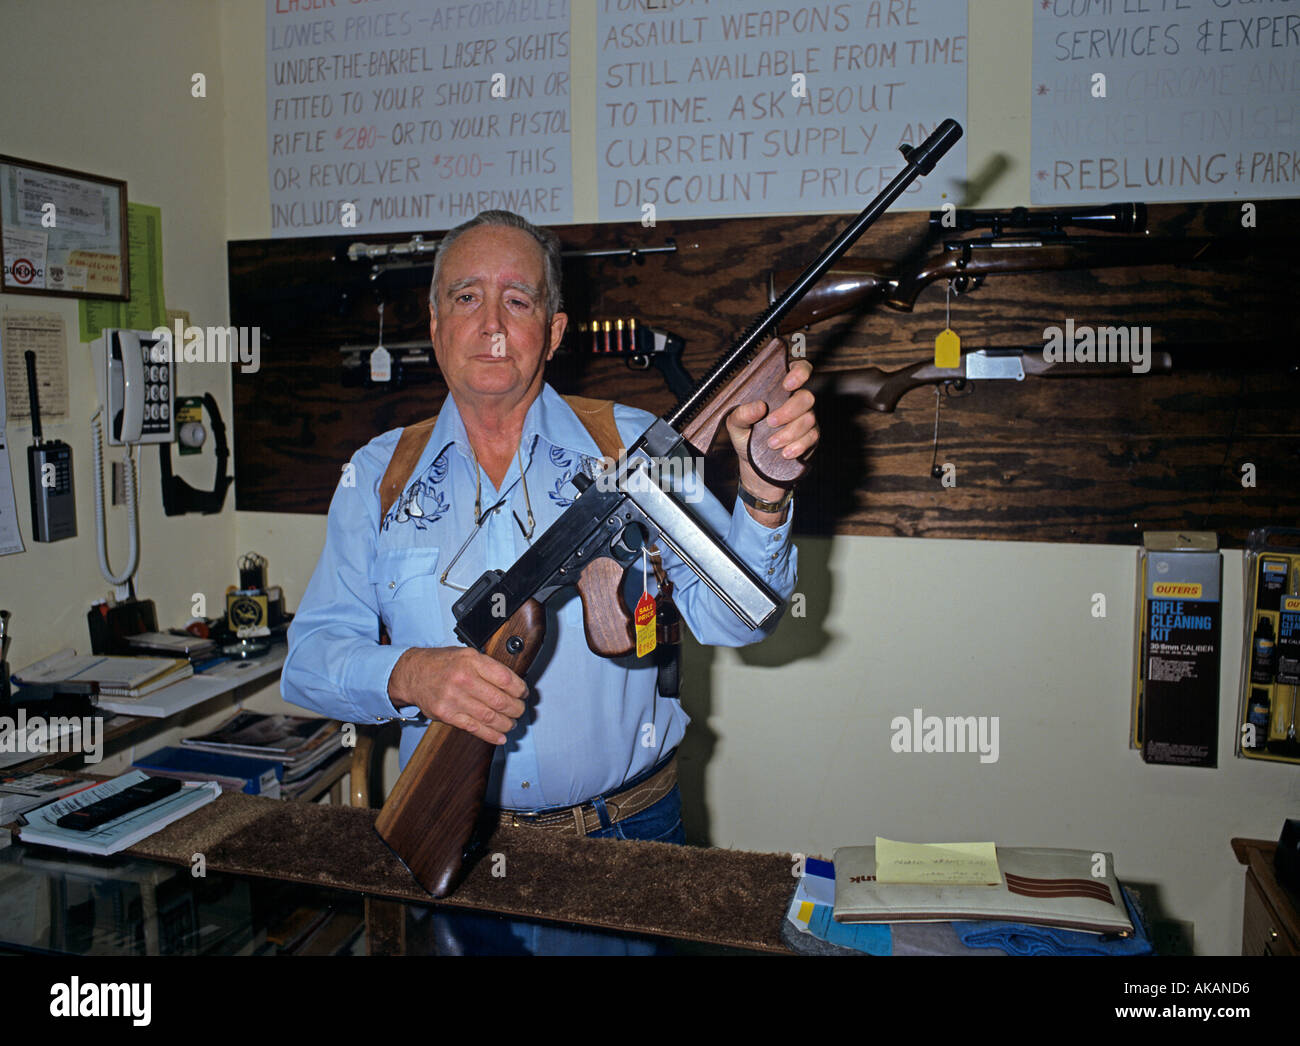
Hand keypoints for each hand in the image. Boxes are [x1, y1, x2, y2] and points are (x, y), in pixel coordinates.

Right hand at [388, 647, 526, 744]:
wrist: (413, 674)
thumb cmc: (442, 663)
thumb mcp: (466, 654)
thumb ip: (488, 666)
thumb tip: (513, 683)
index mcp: (471, 661)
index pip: (505, 678)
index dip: (520, 689)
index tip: (524, 694)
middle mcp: (463, 679)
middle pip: (500, 700)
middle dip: (516, 709)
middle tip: (519, 710)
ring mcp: (454, 698)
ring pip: (489, 717)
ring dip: (506, 724)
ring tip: (511, 723)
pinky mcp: (447, 714)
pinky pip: (474, 728)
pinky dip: (490, 735)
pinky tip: (500, 737)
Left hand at [725, 350, 818, 511]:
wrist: (753, 463)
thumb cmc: (746, 435)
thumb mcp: (736, 424)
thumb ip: (742, 413)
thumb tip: (758, 407)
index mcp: (780, 390)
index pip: (799, 369)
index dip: (799, 372)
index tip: (787, 384)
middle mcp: (796, 402)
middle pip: (806, 397)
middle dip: (789, 411)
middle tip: (771, 422)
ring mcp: (806, 419)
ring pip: (809, 419)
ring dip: (789, 432)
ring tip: (771, 443)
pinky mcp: (811, 438)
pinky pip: (811, 438)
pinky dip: (797, 446)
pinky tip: (785, 452)